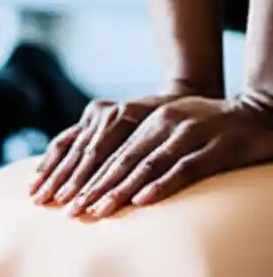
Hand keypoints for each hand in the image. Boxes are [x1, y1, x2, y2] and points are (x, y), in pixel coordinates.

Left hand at [46, 95, 272, 218]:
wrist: (259, 110)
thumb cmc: (209, 123)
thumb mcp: (169, 126)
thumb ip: (141, 141)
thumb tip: (106, 166)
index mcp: (148, 117)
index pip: (109, 150)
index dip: (85, 173)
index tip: (66, 195)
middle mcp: (164, 122)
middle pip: (121, 158)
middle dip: (94, 185)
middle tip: (73, 208)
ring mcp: (190, 132)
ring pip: (147, 164)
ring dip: (120, 189)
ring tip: (99, 208)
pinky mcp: (217, 146)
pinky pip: (185, 168)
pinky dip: (161, 185)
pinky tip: (142, 200)